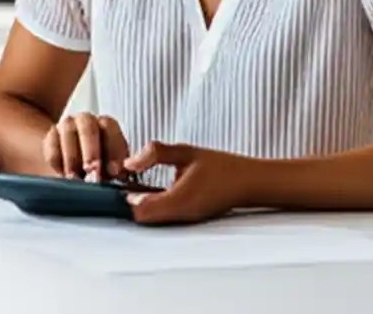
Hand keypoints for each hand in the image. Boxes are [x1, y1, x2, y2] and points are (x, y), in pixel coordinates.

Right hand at [42, 112, 129, 181]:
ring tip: (76, 178)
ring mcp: (66, 126)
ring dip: (72, 158)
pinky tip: (63, 174)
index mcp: (106, 124)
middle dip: (91, 151)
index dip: (113, 148)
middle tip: (93, 171)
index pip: (109, 127)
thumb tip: (131, 170)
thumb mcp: (114, 168)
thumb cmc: (101, 167)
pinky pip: (51, 145)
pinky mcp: (51, 136)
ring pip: (67, 134)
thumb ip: (122, 168)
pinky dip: (57, 161)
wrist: (77, 169)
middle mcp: (86, 121)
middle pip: (87, 128)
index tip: (114, 171)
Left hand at [122, 141, 255, 224]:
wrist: (250, 183)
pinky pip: (163, 218)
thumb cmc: (222, 166)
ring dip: (140, 204)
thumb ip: (155, 154)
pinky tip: (152, 190)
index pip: (140, 210)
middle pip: (142, 218)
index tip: (122, 179)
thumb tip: (129, 162)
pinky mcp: (188, 220)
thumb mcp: (185, 151)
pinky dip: (153, 206)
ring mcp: (185, 220)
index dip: (125, 196)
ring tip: (137, 183)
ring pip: (151, 220)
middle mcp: (180, 215)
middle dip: (129, 201)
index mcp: (180, 200)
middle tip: (125, 181)